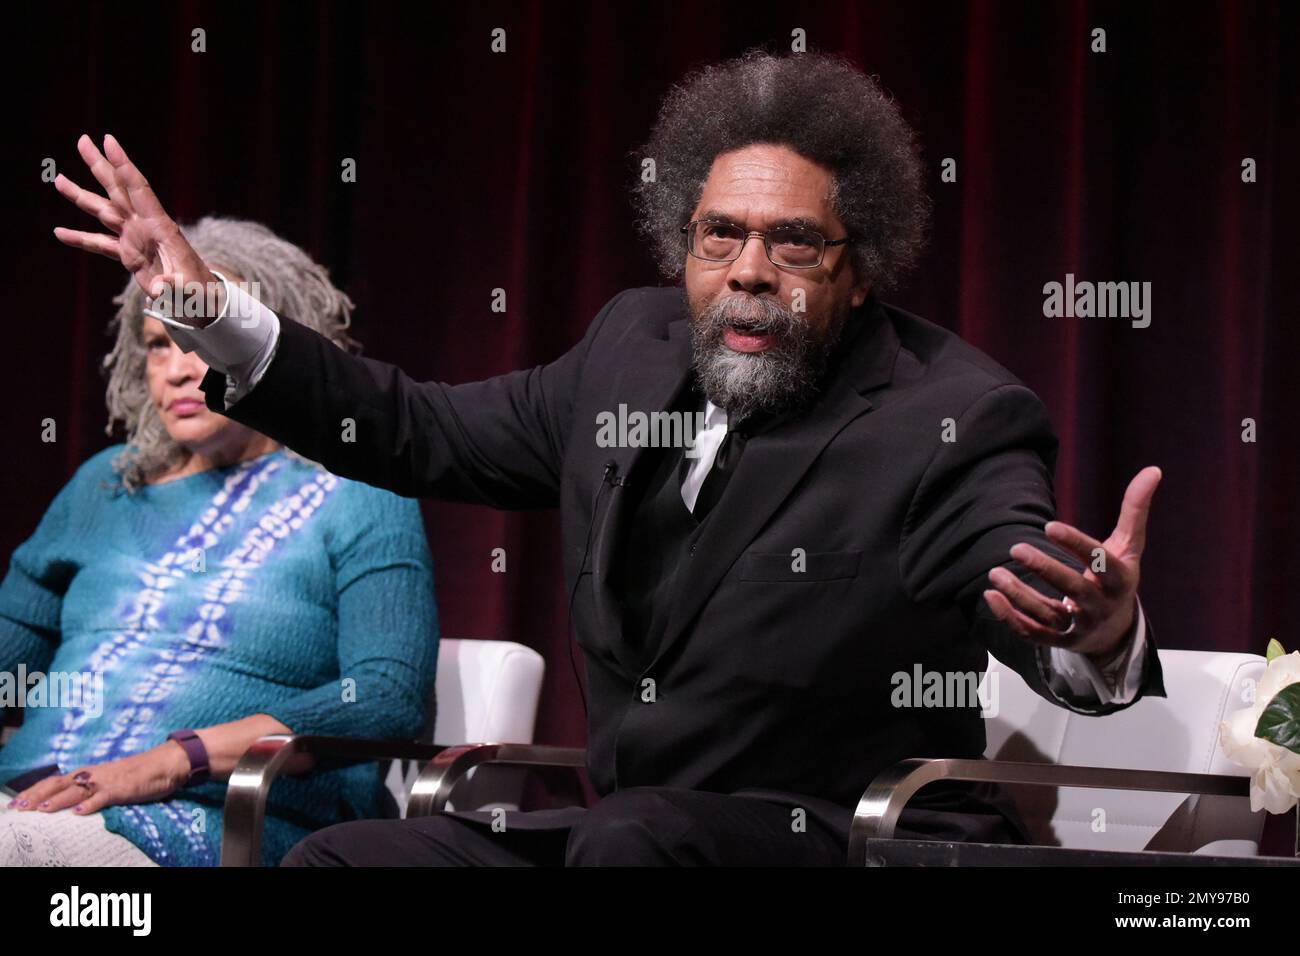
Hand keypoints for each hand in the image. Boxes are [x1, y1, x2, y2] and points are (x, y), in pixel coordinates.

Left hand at [5, 743, 190, 815]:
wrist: (167, 762)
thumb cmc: (140, 773)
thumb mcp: (111, 780)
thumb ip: (92, 788)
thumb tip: (72, 801)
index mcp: (90, 773)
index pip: (57, 780)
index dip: (36, 789)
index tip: (17, 800)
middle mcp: (95, 775)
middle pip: (60, 783)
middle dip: (38, 794)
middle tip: (19, 806)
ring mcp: (108, 781)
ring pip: (78, 791)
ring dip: (58, 800)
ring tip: (40, 808)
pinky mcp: (124, 788)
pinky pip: (104, 797)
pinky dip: (91, 804)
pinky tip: (78, 812)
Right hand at [52, 134, 222, 324]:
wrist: (200, 299)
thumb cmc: (199, 290)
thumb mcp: (189, 288)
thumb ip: (174, 286)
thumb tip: (159, 289)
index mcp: (160, 226)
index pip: (139, 189)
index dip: (123, 165)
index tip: (109, 141)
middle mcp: (144, 226)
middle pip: (118, 189)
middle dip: (100, 165)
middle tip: (82, 140)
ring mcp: (134, 238)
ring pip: (103, 211)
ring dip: (80, 195)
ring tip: (58, 179)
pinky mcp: (128, 254)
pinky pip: (100, 243)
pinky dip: (80, 238)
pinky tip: (60, 232)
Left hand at [983, 466, 1160, 659]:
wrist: (1115, 630)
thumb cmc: (1116, 577)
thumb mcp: (1129, 546)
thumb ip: (1135, 510)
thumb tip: (1153, 469)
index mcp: (1120, 579)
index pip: (1099, 562)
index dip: (1076, 544)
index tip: (1048, 526)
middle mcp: (1101, 606)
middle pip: (1073, 590)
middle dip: (1045, 569)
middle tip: (1016, 547)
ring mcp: (1080, 627)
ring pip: (1048, 615)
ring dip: (1019, 595)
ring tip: (994, 572)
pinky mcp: (1060, 642)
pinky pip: (1033, 633)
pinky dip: (1010, 618)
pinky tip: (991, 595)